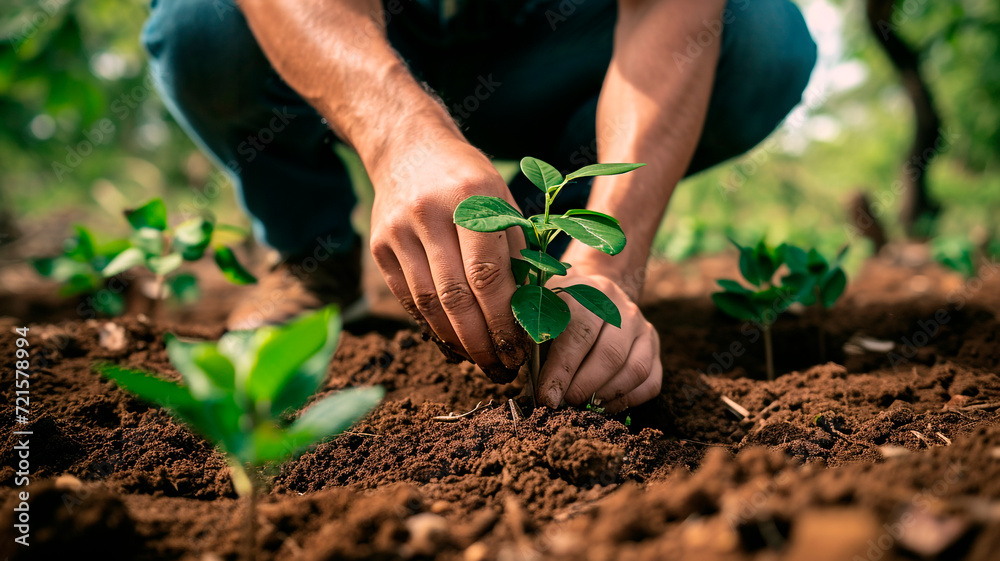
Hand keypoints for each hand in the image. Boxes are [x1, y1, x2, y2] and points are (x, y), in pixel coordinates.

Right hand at [368, 136, 531, 381]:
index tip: (519, 349)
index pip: (487, 275)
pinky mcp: (379, 246)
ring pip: (428, 303)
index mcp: (471, 198)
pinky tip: (453, 344)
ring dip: (456, 341)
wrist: (409, 147)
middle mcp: (429, 213)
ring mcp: (398, 230)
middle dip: (481, 341)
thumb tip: (530, 314)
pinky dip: (432, 327)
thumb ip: (516, 253)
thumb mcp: (502, 201)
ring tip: (480, 361)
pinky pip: (408, 298)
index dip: (503, 320)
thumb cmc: (469, 180)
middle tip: (501, 368)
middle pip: (455, 296)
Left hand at [537, 272, 661, 411]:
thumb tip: (540, 387)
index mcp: (589, 293)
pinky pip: (650, 383)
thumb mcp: (540, 312)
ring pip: (635, 370)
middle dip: (584, 387)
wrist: (592, 296)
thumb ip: (534, 341)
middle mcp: (622, 308)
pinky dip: (626, 401)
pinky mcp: (654, 348)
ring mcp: (643, 327)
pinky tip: (602, 404)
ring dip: (606, 395)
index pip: (579, 334)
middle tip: (565, 402)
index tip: (548, 397)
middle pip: (610, 355)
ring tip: (582, 404)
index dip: (562, 370)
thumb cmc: (558, 311)